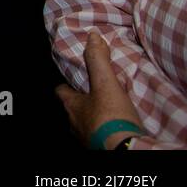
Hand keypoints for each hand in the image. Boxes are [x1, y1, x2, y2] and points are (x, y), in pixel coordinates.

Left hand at [55, 32, 143, 148]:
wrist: (126, 150)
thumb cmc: (110, 117)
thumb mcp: (105, 84)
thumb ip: (98, 61)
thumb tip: (92, 37)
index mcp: (71, 107)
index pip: (60, 92)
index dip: (65, 85)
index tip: (72, 80)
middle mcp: (74, 124)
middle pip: (73, 110)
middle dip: (81, 102)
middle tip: (93, 95)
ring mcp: (87, 138)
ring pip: (85, 124)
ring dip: (94, 117)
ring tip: (107, 111)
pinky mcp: (101, 148)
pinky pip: (99, 136)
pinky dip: (105, 130)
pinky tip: (116, 128)